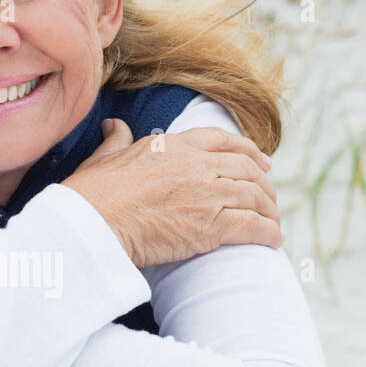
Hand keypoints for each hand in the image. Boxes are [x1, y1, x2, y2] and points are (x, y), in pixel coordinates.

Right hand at [60, 118, 281, 267]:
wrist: (92, 225)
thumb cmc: (91, 196)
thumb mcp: (103, 158)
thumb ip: (116, 140)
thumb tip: (113, 126)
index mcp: (173, 145)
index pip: (222, 140)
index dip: (248, 150)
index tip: (262, 161)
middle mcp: (197, 165)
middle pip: (246, 168)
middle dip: (264, 183)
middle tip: (270, 197)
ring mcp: (208, 194)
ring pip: (254, 197)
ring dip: (269, 211)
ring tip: (273, 222)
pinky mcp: (212, 225)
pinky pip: (253, 226)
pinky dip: (268, 233)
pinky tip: (273, 240)